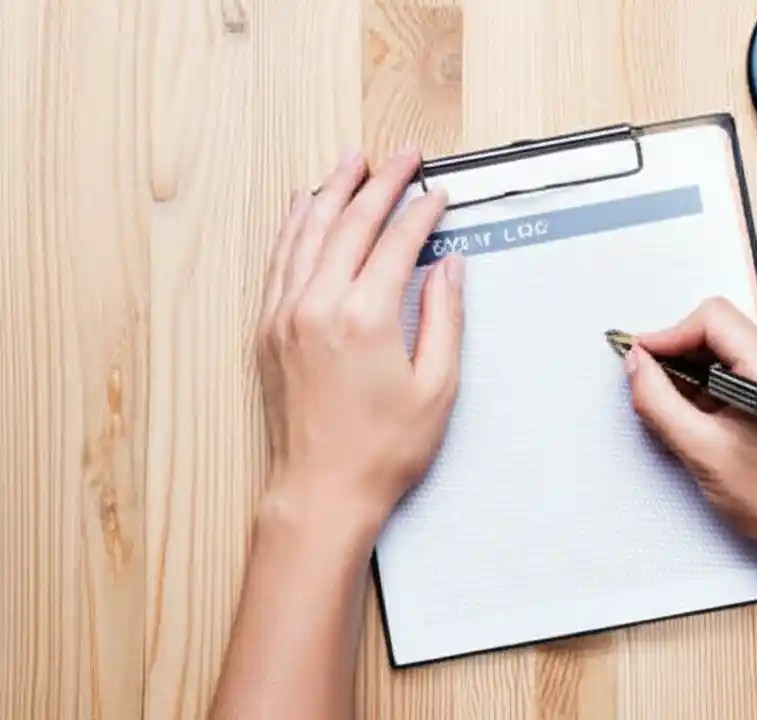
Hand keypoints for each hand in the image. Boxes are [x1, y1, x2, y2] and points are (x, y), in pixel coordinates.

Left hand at [257, 146, 463, 529]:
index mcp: (364, 317)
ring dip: (332, 190)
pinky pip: (280, 260)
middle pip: (350, 222)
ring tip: (352, 160)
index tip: (438, 194)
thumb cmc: (382, 450)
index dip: (421, 212)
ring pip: (308, 231)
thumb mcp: (436, 386)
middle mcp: (318, 305)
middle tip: (402, 155)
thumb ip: (443, 317)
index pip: (396, 242)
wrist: (320, 492)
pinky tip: (302, 206)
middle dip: (380, 182)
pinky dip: (295, 226)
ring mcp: (285, 315)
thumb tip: (448, 266)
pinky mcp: (268, 330)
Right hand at [624, 298, 756, 568]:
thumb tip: (637, 364)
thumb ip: (658, 401)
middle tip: (664, 394)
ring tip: (700, 417)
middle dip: (688, 359)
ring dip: (710, 373)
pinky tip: (726, 418)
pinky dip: (734, 382)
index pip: (713, 319)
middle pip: (727, 331)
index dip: (669, 336)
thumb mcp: (702, 453)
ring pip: (741, 347)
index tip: (643, 358)